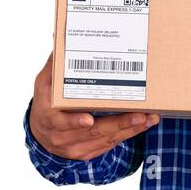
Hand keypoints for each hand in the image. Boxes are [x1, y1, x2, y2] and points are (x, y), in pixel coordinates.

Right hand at [29, 52, 158, 159]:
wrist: (42, 133)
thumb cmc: (46, 102)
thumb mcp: (44, 83)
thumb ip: (54, 65)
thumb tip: (59, 36)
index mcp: (48, 115)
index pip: (60, 121)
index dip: (73, 121)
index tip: (88, 119)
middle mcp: (60, 135)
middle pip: (92, 131)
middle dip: (118, 123)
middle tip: (139, 114)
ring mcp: (74, 147)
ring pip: (105, 139)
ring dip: (129, 129)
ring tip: (149, 118)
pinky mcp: (87, 153)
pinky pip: (110, 144)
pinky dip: (128, 134)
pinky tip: (143, 124)